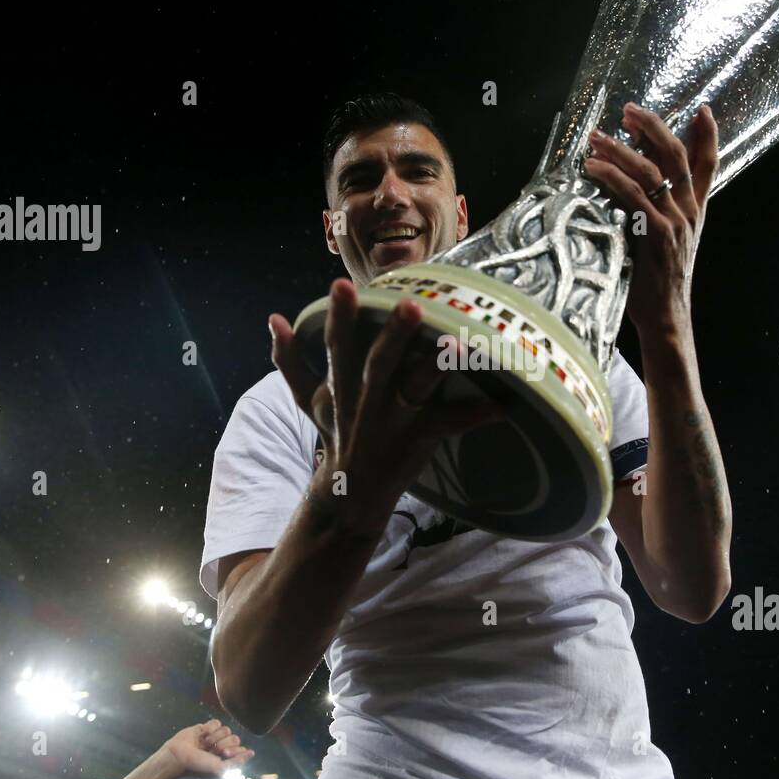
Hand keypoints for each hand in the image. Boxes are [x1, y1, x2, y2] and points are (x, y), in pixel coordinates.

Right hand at [160, 719, 254, 778]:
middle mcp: (220, 747)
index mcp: (225, 758)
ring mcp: (213, 737)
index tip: (225, 754)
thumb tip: (252, 753)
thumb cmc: (197, 765)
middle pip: (235, 738)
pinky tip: (202, 733)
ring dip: (216, 736)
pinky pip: (216, 722)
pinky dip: (210, 727)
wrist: (177, 756)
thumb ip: (237, 762)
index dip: (235, 750)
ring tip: (205, 743)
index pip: (241, 749)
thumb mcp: (220, 768)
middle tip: (214, 749)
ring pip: (226, 729)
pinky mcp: (204, 727)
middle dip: (225, 743)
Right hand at [268, 281, 506, 529]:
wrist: (349, 495)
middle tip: (412, 305)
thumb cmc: (336, 433)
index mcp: (341, 385)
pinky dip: (476, 415)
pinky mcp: (420, 439)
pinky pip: (450, 425)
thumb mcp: (307, 400)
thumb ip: (290, 359)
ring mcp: (395, 421)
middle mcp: (367, 400)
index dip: (339, 315)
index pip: (337, 345)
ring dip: (437, 366)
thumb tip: (274, 318)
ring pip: (416, 389)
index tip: (343, 284)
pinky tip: (504, 403)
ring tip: (459, 344)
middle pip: (379, 363)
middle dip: (394, 335)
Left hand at [583, 101, 717, 334]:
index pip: (709, 165)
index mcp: (695, 211)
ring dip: (621, 149)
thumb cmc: (656, 280)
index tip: (702, 109)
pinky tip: (593, 168)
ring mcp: (675, 223)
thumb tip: (631, 182)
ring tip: (598, 137)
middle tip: (628, 110)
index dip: (708, 135)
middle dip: (652, 127)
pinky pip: (633, 197)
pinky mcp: (656, 236)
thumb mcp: (662, 239)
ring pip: (651, 171)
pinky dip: (612, 177)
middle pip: (677, 156)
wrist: (665, 317)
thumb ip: (654, 209)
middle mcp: (689, 212)